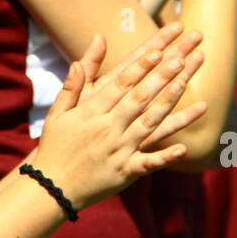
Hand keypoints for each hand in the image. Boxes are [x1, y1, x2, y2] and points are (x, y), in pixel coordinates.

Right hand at [32, 24, 205, 209]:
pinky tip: (184, 148)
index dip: (140, 67)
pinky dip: (166, 156)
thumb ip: (73, 85)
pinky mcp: (125, 172)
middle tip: (181, 59)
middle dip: (160, 77)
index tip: (157, 50)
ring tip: (185, 85)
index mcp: (92, 112)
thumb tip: (80, 58)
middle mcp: (108, 128)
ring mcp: (119, 150)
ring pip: (149, 124)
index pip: (121, 84)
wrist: (52, 187)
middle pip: (139, 98)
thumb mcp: (58, 112)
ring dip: (168, 103)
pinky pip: (148, 163)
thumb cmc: (55, 146)